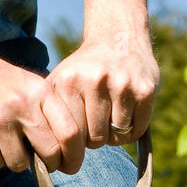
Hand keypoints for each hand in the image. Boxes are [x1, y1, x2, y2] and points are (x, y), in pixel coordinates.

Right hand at [0, 43, 84, 173]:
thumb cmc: (2, 83)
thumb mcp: (32, 86)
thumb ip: (51, 114)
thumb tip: (67, 154)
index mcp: (41, 92)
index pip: (70, 133)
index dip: (74, 156)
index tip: (71, 165)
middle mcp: (22, 105)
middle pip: (50, 153)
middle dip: (50, 165)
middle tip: (46, 165)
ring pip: (21, 164)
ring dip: (18, 161)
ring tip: (10, 144)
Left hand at [47, 33, 159, 150]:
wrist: (119, 36)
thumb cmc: (85, 68)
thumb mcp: (60, 79)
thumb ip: (49, 110)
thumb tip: (41, 150)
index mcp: (70, 81)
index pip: (72, 136)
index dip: (76, 140)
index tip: (78, 131)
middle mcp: (96, 80)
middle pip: (95, 140)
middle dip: (96, 137)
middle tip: (96, 122)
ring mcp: (123, 85)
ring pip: (117, 137)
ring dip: (114, 134)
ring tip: (110, 117)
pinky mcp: (145, 91)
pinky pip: (137, 130)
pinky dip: (132, 129)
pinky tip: (126, 114)